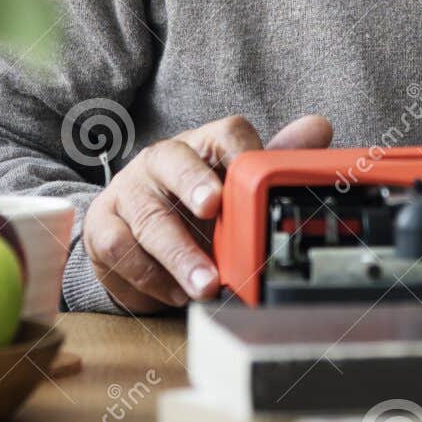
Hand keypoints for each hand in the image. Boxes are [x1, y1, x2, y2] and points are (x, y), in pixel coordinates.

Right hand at [82, 113, 332, 312]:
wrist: (135, 239)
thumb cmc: (193, 211)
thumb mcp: (237, 190)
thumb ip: (274, 161)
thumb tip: (318, 128)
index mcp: (200, 147)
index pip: (222, 134)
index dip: (237, 150)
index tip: (249, 168)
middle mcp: (160, 162)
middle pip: (173, 162)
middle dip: (193, 185)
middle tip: (213, 210)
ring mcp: (128, 193)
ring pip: (149, 217)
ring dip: (179, 254)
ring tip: (205, 285)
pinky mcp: (102, 227)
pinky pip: (121, 249)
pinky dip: (150, 276)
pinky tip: (176, 293)